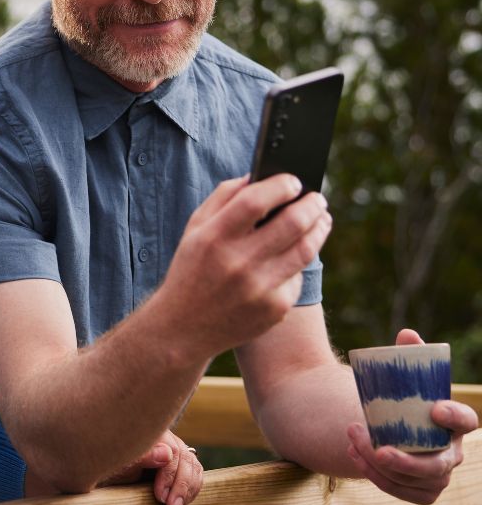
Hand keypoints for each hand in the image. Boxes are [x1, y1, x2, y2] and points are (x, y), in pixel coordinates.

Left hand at [107, 431, 201, 504]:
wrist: (109, 473)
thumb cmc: (112, 465)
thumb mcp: (121, 463)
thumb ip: (142, 456)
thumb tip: (167, 453)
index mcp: (151, 433)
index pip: (172, 450)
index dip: (169, 475)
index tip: (161, 497)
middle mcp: (165, 438)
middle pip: (185, 458)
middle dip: (180, 486)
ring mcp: (174, 449)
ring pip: (192, 465)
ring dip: (188, 490)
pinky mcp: (179, 463)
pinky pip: (194, 472)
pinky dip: (191, 488)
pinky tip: (182, 502)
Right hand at [160, 175, 331, 361]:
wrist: (183, 328)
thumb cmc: (192, 268)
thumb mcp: (195, 228)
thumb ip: (223, 196)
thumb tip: (259, 176)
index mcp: (213, 237)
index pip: (254, 201)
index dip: (280, 186)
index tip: (294, 180)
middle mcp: (237, 262)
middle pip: (291, 223)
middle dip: (311, 204)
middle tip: (318, 197)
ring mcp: (259, 289)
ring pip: (305, 250)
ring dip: (319, 228)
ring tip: (322, 218)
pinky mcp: (274, 310)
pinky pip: (296, 276)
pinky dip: (297, 261)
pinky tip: (293, 255)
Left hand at [346, 329, 478, 504]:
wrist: (391, 422)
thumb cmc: (403, 395)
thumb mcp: (405, 374)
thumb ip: (408, 355)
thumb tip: (407, 334)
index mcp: (454, 421)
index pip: (467, 420)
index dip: (456, 416)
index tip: (435, 407)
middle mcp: (451, 452)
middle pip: (438, 466)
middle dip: (408, 462)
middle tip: (379, 448)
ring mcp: (438, 475)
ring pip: (415, 481)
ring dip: (380, 465)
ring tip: (353, 436)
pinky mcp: (421, 490)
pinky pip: (400, 491)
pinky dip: (375, 476)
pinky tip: (354, 454)